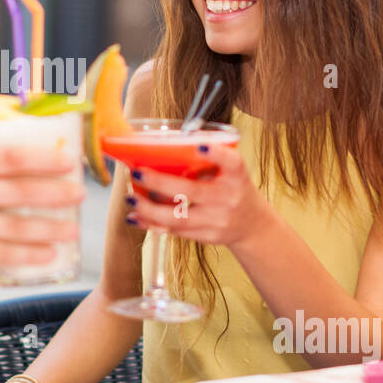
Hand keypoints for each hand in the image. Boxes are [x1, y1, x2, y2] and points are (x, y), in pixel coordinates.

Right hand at [0, 145, 84, 286]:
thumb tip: (46, 168)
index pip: (8, 156)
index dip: (42, 158)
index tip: (70, 162)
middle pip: (15, 191)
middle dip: (54, 193)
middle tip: (80, 195)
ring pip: (11, 226)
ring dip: (48, 229)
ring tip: (73, 231)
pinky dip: (27, 255)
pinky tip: (49, 255)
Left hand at [123, 143, 269, 247]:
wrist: (252, 224)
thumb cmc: (232, 188)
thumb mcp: (228, 171)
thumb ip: (204, 161)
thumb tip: (159, 152)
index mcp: (236, 175)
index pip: (231, 162)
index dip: (215, 154)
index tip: (199, 146)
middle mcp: (229, 197)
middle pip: (192, 191)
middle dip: (159, 183)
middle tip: (137, 174)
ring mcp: (218, 220)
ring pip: (179, 218)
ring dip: (149, 209)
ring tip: (130, 199)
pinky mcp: (208, 236)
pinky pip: (176, 231)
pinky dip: (152, 224)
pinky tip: (136, 216)